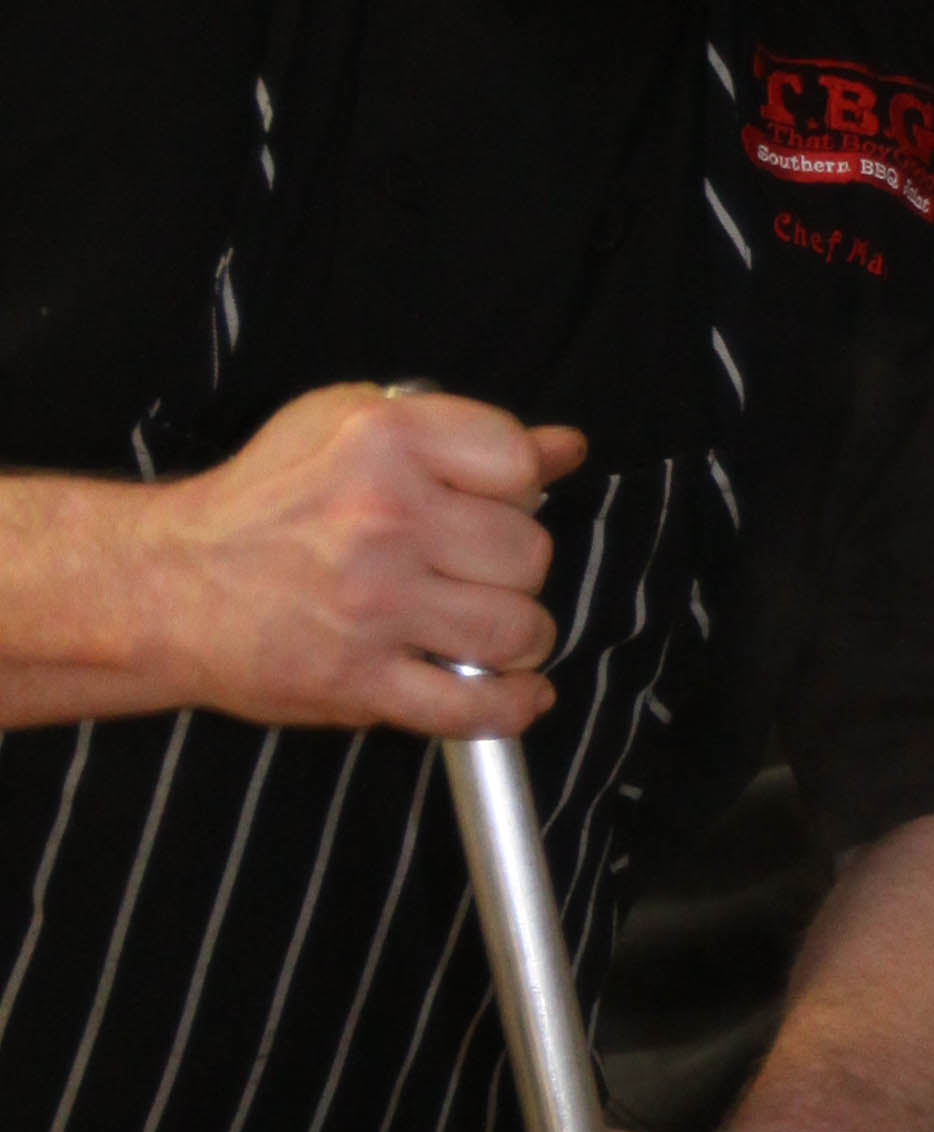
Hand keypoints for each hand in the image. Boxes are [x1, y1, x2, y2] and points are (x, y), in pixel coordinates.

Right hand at [147, 385, 585, 735]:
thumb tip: (565, 447)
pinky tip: (517, 692)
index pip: (517, 460)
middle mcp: (382, 518)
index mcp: (381, 440)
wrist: (169, 584)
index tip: (494, 501)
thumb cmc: (262, 501)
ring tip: (488, 627)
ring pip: (516, 628)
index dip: (518, 484)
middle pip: (528, 551)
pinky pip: (474, 707)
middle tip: (475, 569)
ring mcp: (373, 605)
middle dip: (514, 564)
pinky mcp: (360, 680)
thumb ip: (462, 434)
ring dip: (519, 635)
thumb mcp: (350, 424)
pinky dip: (512, 707)